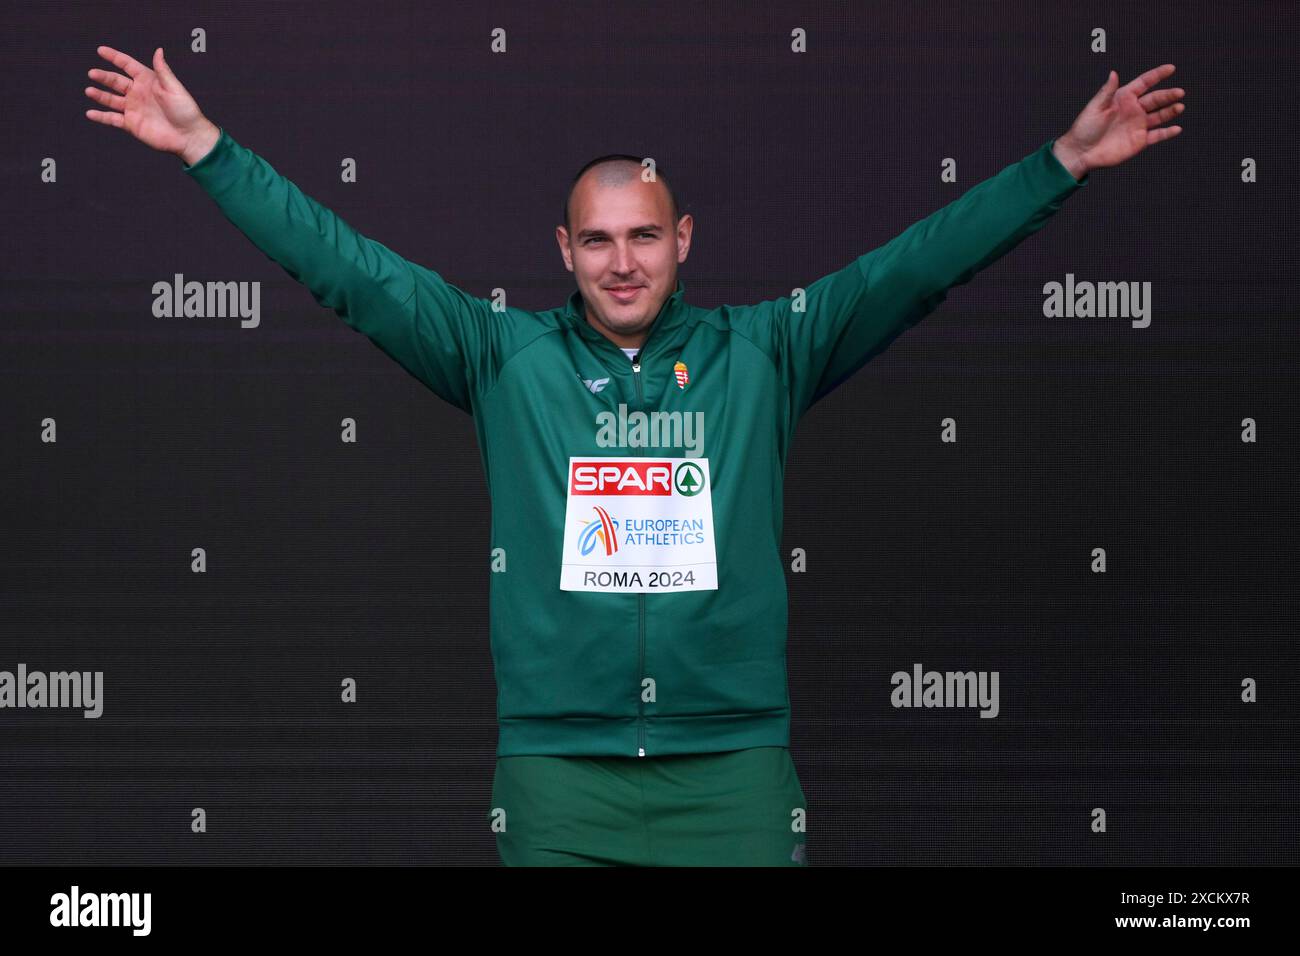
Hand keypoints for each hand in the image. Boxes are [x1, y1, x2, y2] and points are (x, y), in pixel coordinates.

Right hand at [84, 46, 217, 163]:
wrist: (188, 136)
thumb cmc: (186, 111)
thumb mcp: (174, 87)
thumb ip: (163, 70)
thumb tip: (159, 50)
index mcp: (148, 81)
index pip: (127, 65)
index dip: (114, 57)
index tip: (101, 50)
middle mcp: (138, 93)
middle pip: (116, 81)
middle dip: (103, 77)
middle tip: (92, 73)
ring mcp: (133, 108)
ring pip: (111, 99)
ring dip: (99, 95)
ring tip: (89, 91)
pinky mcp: (131, 124)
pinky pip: (112, 119)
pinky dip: (101, 116)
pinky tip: (90, 113)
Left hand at [1053, 64, 1185, 177]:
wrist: (1081, 152)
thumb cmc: (1085, 128)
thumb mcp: (1095, 107)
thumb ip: (1107, 91)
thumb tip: (1114, 73)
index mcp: (1124, 97)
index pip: (1144, 83)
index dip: (1157, 75)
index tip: (1171, 68)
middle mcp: (1134, 109)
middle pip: (1156, 99)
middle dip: (1168, 95)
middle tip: (1179, 92)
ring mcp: (1138, 125)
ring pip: (1160, 116)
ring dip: (1171, 111)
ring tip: (1179, 106)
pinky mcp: (1139, 141)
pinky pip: (1157, 135)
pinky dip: (1167, 132)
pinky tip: (1176, 128)